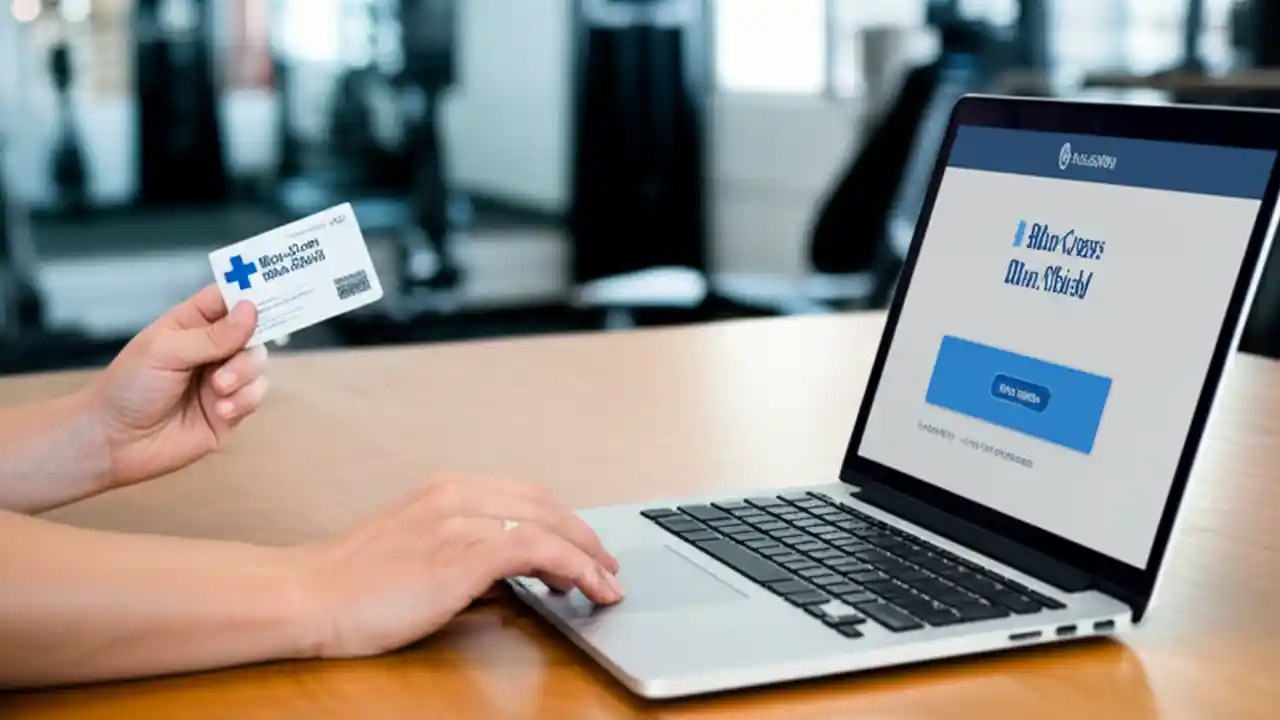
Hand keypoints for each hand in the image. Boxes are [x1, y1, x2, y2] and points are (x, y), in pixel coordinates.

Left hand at [85, 285, 268, 488]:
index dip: (249, 295)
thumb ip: (212, 335)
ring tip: (218, 391)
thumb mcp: (165, 352)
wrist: (116, 442)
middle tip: (226, 364)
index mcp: (192, 325)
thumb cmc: (129, 387)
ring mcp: (224, 379)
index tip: (269, 297)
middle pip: (254, 332)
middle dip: (247, 347)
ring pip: (258, 364)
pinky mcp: (232, 410)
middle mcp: (213, 349)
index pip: (229, 299)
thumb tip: (252, 310)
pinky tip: (220, 411)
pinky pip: (256, 396)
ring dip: (244, 376)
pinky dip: (245, 400)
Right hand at [295, 474, 623, 658]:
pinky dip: (570, 565)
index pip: (522, 495)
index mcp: (442, 490)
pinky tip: (582, 586)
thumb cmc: (351, 587)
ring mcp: (457, 520)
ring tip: (605, 582)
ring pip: (547, 523)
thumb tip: (509, 577)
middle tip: (607, 566)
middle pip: (543, 503)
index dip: (562, 521)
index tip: (584, 546)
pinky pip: (536, 549)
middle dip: (583, 535)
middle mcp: (454, 495)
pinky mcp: (461, 552)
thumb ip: (462, 554)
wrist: (305, 597)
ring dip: (586, 554)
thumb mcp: (415, 556)